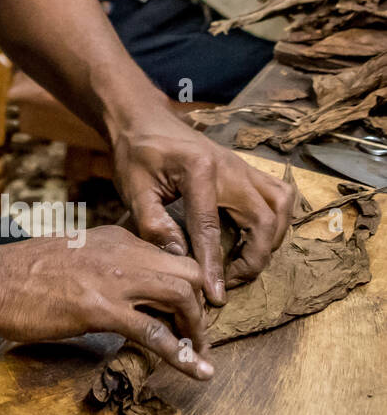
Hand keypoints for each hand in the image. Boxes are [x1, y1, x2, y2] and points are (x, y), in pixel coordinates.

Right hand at [0, 228, 212, 377]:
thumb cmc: (17, 273)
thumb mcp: (70, 255)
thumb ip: (100, 265)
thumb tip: (119, 287)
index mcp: (113, 238)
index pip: (168, 256)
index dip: (185, 284)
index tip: (186, 308)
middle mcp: (121, 252)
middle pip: (188, 272)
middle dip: (201, 304)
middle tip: (196, 330)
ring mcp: (113, 280)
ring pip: (182, 296)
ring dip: (197, 328)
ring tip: (199, 351)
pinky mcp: (102, 309)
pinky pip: (156, 334)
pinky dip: (184, 354)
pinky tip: (199, 370)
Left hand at [111, 113, 295, 305]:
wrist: (143, 118)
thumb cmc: (135, 152)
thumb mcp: (133, 187)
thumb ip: (153, 223)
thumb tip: (179, 257)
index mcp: (199, 170)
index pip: (211, 228)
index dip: (214, 266)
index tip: (216, 296)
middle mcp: (231, 167)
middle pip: (264, 220)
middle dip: (254, 258)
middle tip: (229, 280)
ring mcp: (243, 166)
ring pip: (281, 206)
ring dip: (271, 239)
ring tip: (245, 260)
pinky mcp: (245, 169)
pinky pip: (278, 194)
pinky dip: (277, 219)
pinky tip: (256, 236)